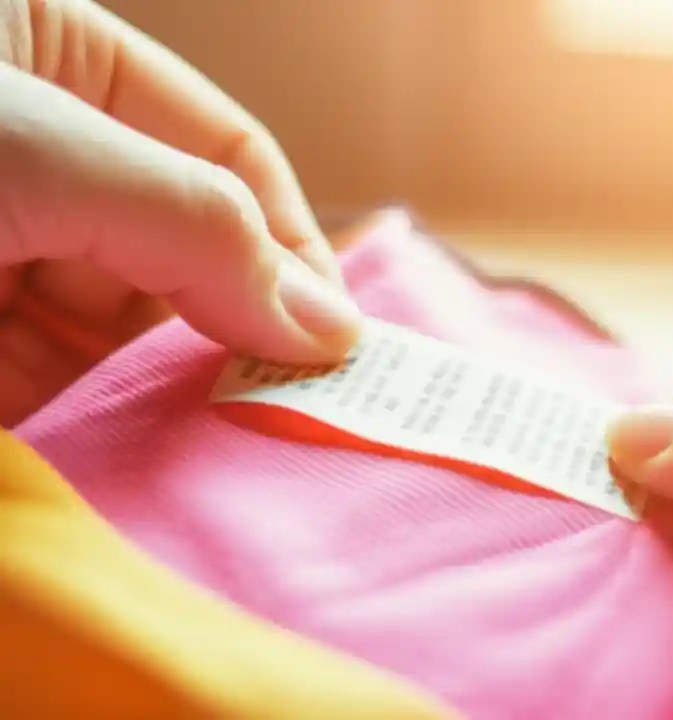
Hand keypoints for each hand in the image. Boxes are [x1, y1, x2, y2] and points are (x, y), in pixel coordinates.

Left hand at [0, 0, 359, 424]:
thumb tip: (331, 326)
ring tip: (217, 441)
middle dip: (229, 322)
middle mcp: (39, 155)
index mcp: (64, 60)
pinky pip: (51, 382)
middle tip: (282, 400)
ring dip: (169, 386)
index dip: (290, 241)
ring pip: (118, 325)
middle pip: (180, 245)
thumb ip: (198, 229)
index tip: (333, 338)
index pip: (224, 150)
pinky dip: (98, 424)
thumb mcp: (45, 155)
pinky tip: (136, 457)